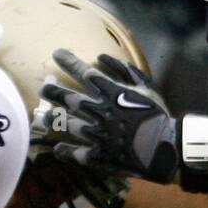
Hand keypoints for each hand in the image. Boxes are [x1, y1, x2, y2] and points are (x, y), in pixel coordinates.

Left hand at [34, 50, 178, 181]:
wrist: (165, 147)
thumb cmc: (158, 114)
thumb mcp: (147, 86)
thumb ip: (125, 70)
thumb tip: (102, 57)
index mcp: (111, 93)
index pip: (84, 72)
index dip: (69, 61)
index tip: (56, 54)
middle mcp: (98, 111)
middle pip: (67, 98)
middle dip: (52, 91)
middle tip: (43, 88)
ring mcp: (95, 134)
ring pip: (65, 124)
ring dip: (52, 119)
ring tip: (43, 116)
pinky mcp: (96, 154)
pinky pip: (74, 152)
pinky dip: (64, 150)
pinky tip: (58, 147)